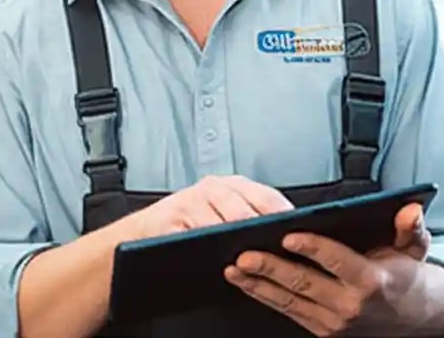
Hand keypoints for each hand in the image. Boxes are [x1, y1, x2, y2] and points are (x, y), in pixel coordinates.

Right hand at [117, 175, 294, 241]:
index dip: (283, 216)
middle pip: (246, 209)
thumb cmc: (191, 223)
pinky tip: (218, 258)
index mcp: (233, 185)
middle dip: (260, 231)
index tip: (298, 233)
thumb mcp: (223, 211)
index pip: (267, 197)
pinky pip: (196, 233)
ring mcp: (192, 201)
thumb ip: (251, 216)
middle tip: (274, 249)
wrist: (146, 229)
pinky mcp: (172, 218)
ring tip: (249, 257)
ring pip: (222, 222)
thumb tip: (290, 234)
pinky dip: (207, 245)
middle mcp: (213, 187)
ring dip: (235, 241)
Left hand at [225, 203, 443, 335]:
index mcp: (371, 280)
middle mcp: (350, 304)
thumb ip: (410, 228)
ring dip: (258, 285)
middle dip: (271, 269)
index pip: (337, 261)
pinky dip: (265, 297)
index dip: (312, 248)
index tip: (288, 235)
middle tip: (244, 255)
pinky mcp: (322, 331)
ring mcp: (334, 322)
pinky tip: (246, 283)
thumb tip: (411, 209)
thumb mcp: (415, 249)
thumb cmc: (405, 276)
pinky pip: (289, 312)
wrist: (411, 319)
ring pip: (290, 301)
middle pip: (304, 283)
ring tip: (234, 269)